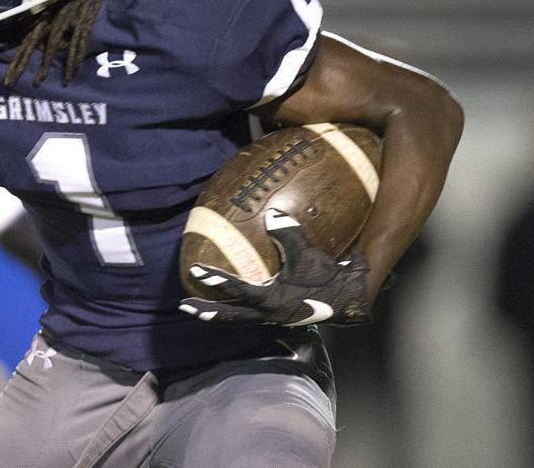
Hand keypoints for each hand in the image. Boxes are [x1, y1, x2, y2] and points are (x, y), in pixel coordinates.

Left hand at [179, 208, 372, 326]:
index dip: (217, 281)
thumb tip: (271, 214)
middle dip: (207, 311)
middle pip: (231, 315)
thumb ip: (288, 234)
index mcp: (273, 300)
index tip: (197, 272)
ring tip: (196, 309)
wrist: (348, 299)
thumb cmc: (327, 277)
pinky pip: (248, 315)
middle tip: (184, 306)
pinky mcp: (276, 317)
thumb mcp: (307, 255)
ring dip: (218, 314)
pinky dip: (234, 311)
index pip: (238, 291)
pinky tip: (225, 305)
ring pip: (238, 318)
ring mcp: (271, 318)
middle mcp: (268, 313)